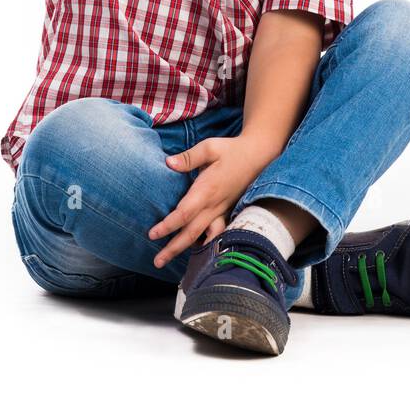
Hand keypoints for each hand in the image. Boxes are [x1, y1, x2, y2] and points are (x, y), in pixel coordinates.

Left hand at [148, 134, 277, 268]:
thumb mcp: (209, 147)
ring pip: (203, 236)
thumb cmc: (231, 150)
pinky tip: (198, 250)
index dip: (167, 226)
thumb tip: (169, 163)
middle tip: (157, 262)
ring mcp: (222, 211)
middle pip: (191, 233)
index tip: (152, 234)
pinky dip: (208, 244)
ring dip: (187, 249)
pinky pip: (217, 233)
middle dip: (173, 248)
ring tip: (172, 259)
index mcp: (207, 190)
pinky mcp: (227, 212)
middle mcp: (214, 205)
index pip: (184, 213)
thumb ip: (189, 157)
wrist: (258, 155)